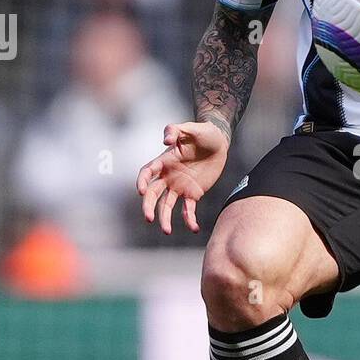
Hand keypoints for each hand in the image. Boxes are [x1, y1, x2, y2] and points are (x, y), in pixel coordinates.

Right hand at [136, 120, 228, 234]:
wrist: (219, 142)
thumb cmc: (203, 133)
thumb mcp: (191, 128)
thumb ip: (175, 130)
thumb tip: (165, 141)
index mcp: (164, 160)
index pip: (147, 172)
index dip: (142, 181)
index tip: (141, 191)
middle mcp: (168, 176)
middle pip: (153, 194)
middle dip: (149, 206)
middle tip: (149, 218)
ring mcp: (179, 186)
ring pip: (167, 205)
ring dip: (165, 219)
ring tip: (167, 231)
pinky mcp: (192, 194)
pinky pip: (188, 210)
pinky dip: (189, 220)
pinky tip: (194, 228)